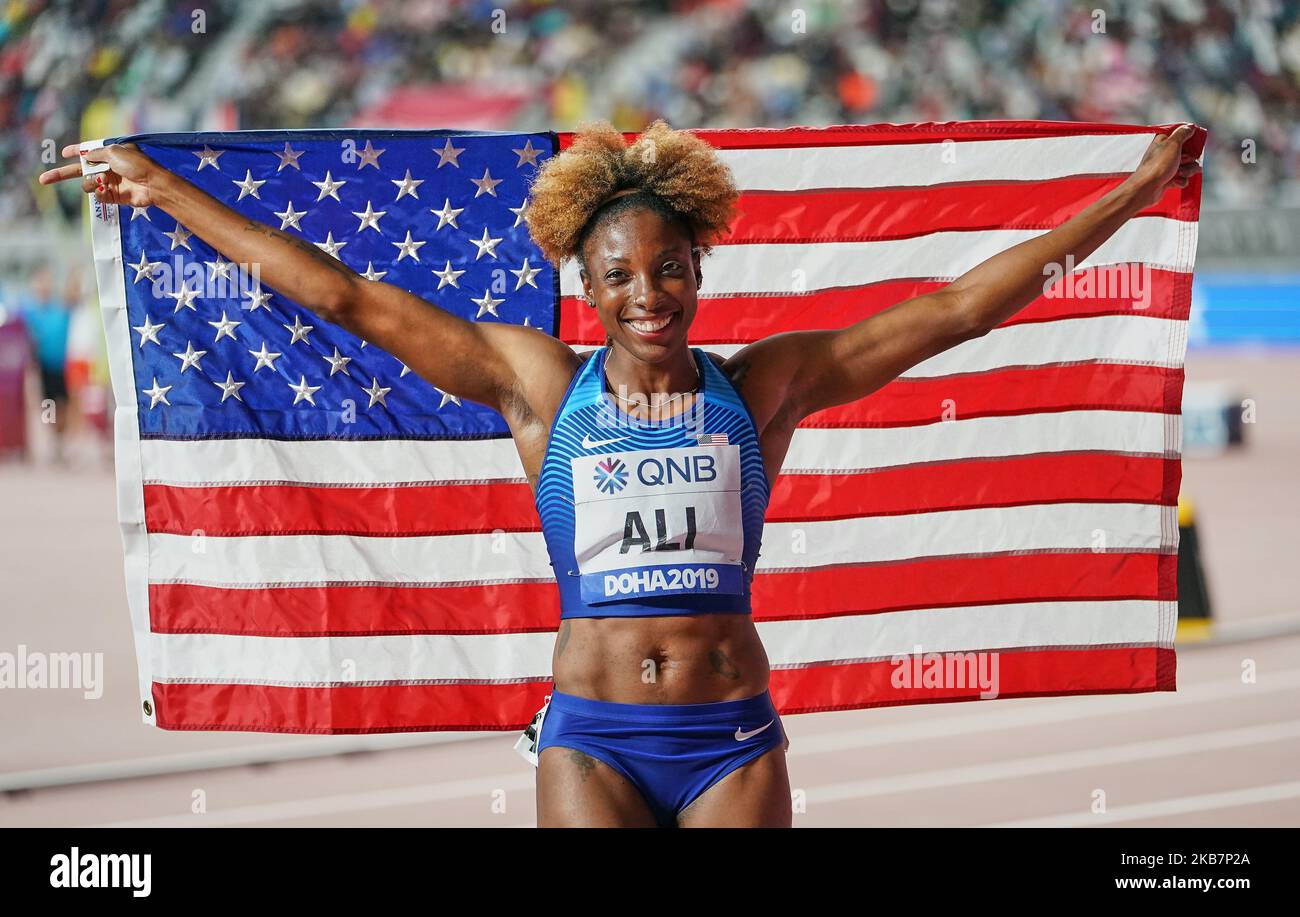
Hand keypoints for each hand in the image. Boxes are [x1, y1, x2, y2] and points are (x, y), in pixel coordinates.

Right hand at [38, 142, 161, 207]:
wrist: (153, 185)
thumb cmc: (137, 165)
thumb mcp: (114, 152)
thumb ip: (97, 153)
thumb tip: (86, 155)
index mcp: (111, 153)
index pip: (89, 151)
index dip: (76, 151)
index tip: (64, 152)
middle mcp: (109, 167)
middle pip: (80, 171)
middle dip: (62, 174)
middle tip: (44, 179)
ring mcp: (111, 182)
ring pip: (88, 184)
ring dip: (91, 182)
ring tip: (103, 180)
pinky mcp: (114, 196)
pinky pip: (97, 196)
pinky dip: (99, 192)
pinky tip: (106, 189)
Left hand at [1122, 124, 1202, 209]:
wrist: (1146, 188)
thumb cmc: (1158, 165)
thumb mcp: (1172, 144)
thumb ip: (1182, 133)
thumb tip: (1190, 127)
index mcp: (1163, 141)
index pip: (1182, 135)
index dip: (1190, 139)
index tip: (1193, 144)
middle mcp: (1164, 152)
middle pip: (1189, 151)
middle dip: (1190, 158)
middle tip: (1183, 160)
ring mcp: (1166, 166)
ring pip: (1188, 166)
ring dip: (1187, 170)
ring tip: (1179, 173)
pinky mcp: (1168, 179)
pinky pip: (1182, 178)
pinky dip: (1181, 181)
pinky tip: (1174, 182)